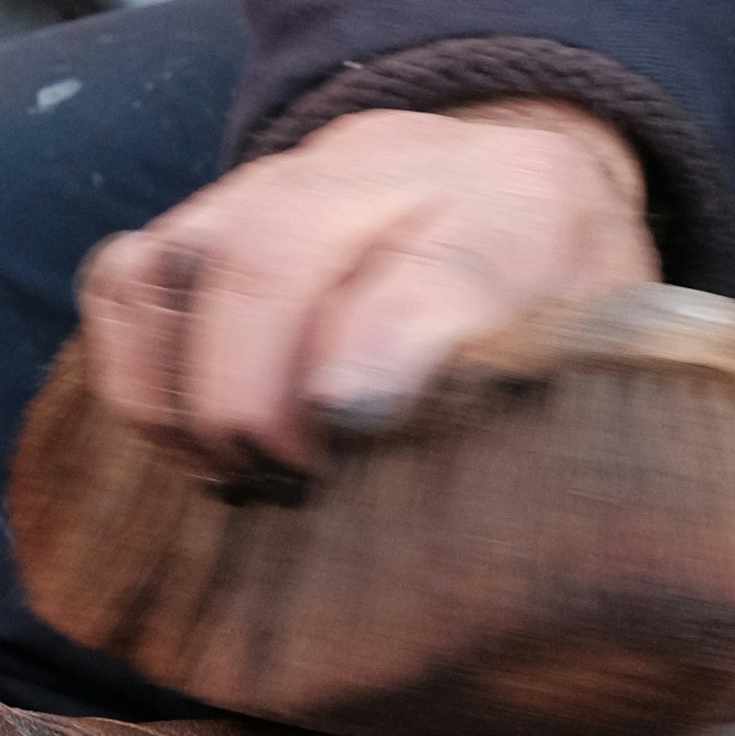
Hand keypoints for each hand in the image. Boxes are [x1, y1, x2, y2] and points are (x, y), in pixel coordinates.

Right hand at [76, 99, 659, 471]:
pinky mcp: (208, 211)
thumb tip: (509, 567)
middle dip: (261, 391)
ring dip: (190, 391)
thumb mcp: (608, 354)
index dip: (389, 340)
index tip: (351, 422)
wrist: (519, 174)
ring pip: (190, 260)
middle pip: (282, 248)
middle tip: (292, 483)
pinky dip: (133, 370)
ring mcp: (286, 176)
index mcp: (526, 208)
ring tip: (233, 474)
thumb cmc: (561, 306)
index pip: (454, 259)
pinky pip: (126, 278)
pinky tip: (183, 440)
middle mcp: (397, 168)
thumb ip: (571, 416)